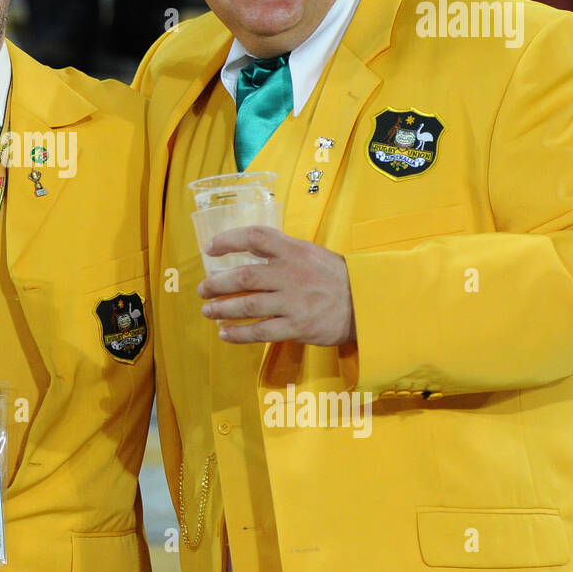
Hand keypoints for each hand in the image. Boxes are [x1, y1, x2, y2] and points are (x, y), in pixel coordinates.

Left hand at [197, 226, 355, 345]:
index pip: (255, 237)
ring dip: (222, 309)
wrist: (369, 303)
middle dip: (217, 284)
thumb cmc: (335, 277)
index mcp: (294, 251)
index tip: (210, 248)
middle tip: (203, 289)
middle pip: (244, 277)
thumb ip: (281, 252)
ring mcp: (294, 302)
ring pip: (248, 306)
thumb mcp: (310, 253)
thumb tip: (244, 254)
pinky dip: (239, 334)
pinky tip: (225, 333)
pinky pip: (261, 332)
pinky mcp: (299, 327)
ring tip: (208, 310)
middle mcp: (292, 275)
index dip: (228, 240)